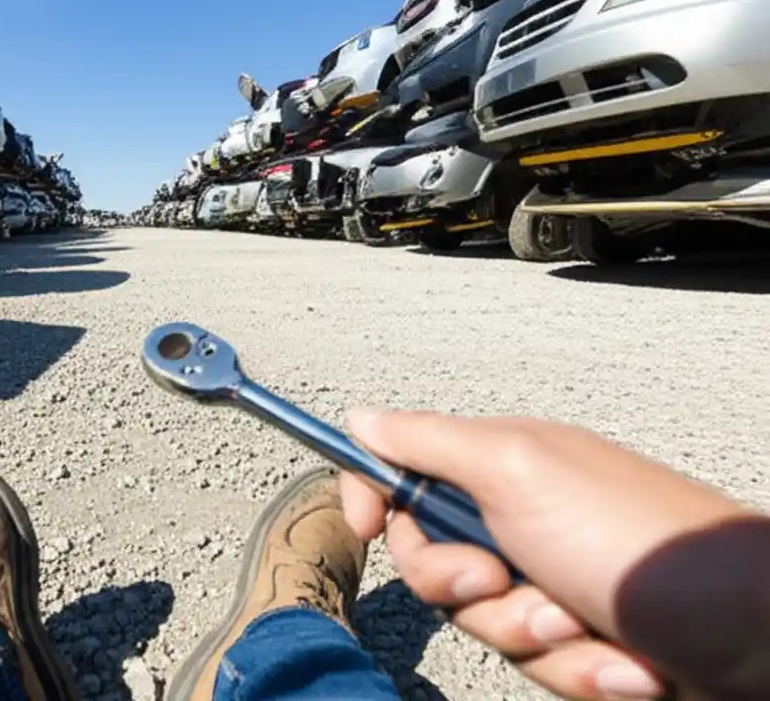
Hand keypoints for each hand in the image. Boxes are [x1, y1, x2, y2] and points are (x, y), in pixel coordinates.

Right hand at [337, 409, 765, 700]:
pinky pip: (540, 668)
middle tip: (506, 577)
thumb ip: (428, 443)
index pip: (403, 467)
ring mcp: (556, 581)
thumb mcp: (517, 470)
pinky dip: (580, 673)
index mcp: (503, 465)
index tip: (365, 527)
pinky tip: (626, 662)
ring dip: (533, 639)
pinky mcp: (586, 639)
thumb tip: (361, 419)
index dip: (372, 495)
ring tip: (587, 627)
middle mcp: (524, 519)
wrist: (755, 634)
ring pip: (484, 625)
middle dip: (464, 588)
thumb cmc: (641, 543)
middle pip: (431, 562)